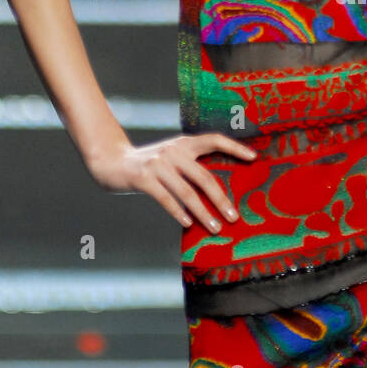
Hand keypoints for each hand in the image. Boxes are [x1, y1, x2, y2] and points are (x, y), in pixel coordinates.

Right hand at [86, 133, 255, 230]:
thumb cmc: (149, 164)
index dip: (234, 147)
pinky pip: (166, 198)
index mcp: (184, 143)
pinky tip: (188, 223)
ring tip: (215, 227)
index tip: (254, 158)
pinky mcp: (144, 178)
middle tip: (234, 217)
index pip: (214, 140)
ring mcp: (158, 164)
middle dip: (221, 199)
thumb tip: (219, 190)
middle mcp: (173, 151)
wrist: (112, 162)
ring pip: (187, 192)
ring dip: (204, 213)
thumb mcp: (171, 157)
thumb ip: (190, 166)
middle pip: (204, 176)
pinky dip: (178, 212)